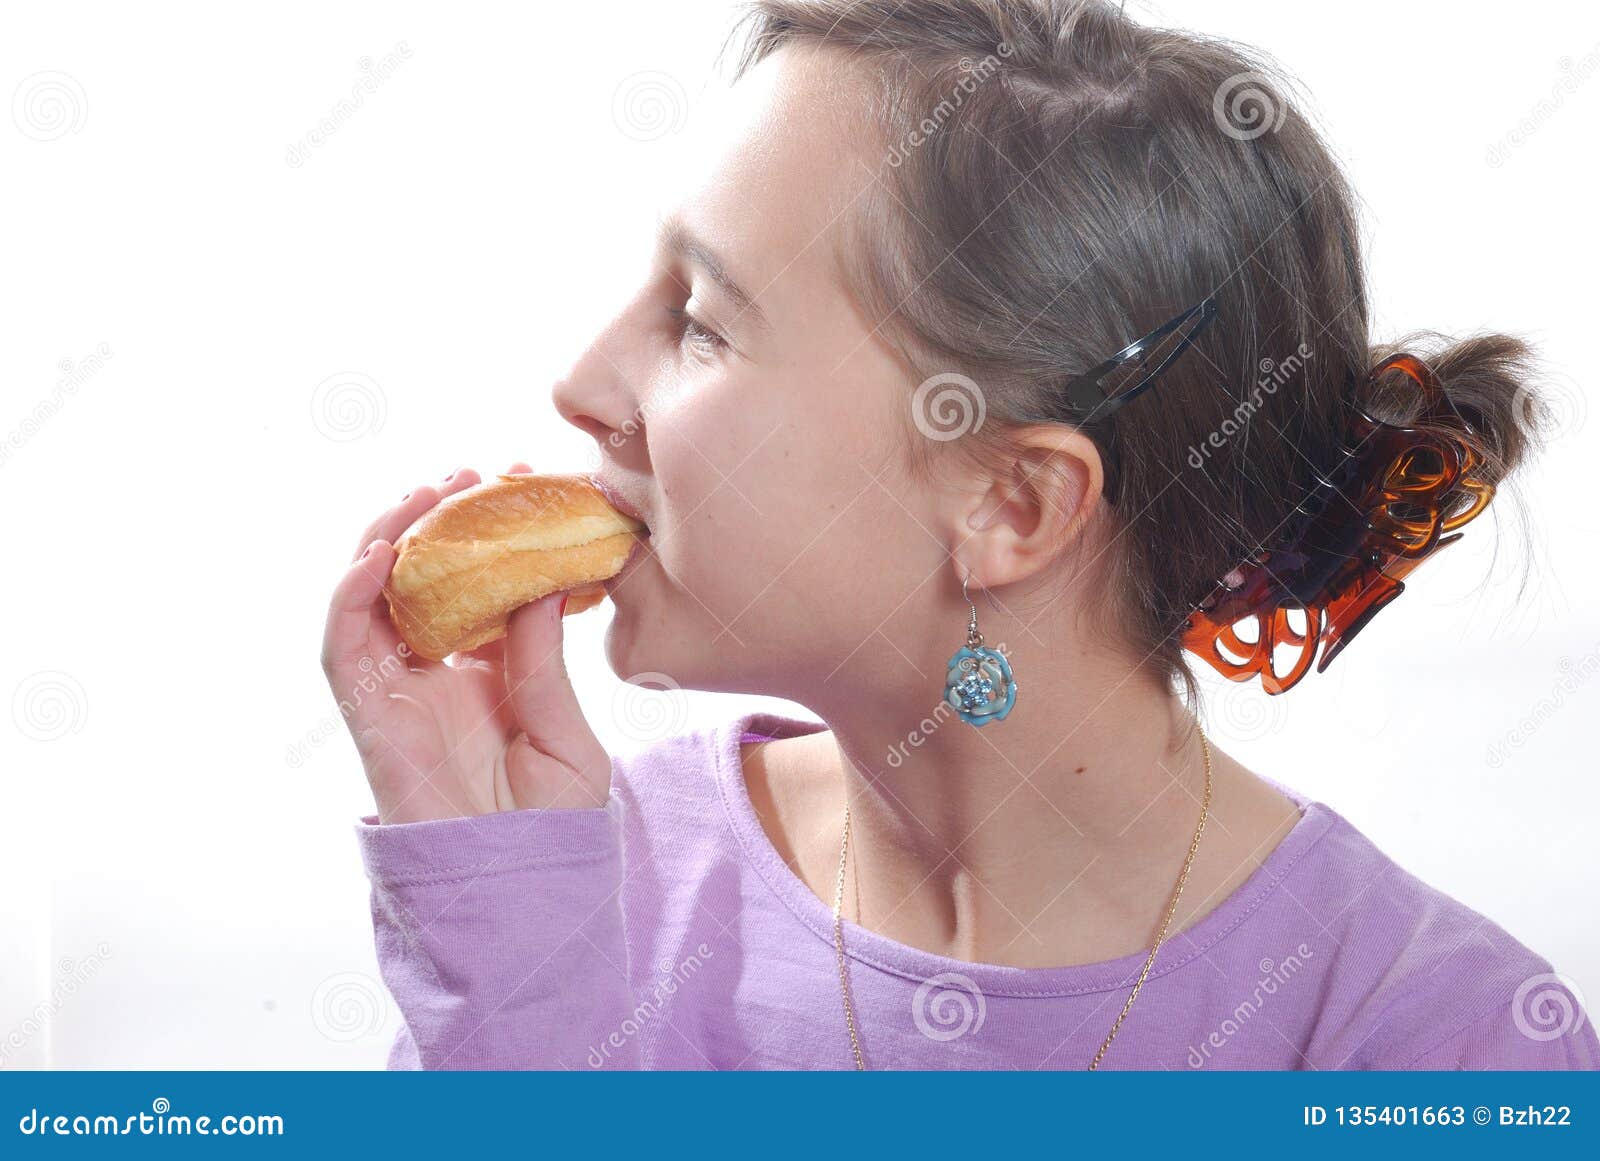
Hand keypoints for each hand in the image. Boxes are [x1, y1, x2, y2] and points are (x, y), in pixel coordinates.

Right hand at [321, 464, 612, 822]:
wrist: (524, 890)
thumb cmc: (554, 823)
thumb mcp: (564, 729)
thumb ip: (540, 659)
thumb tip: (538, 579)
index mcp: (484, 672)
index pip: (473, 585)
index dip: (486, 534)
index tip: (519, 482)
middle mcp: (434, 675)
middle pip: (414, 580)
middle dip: (433, 522)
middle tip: (471, 475)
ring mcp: (397, 694)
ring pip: (368, 599)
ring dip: (385, 540)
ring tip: (423, 494)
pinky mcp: (368, 719)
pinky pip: (342, 649)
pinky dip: (348, 598)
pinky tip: (378, 557)